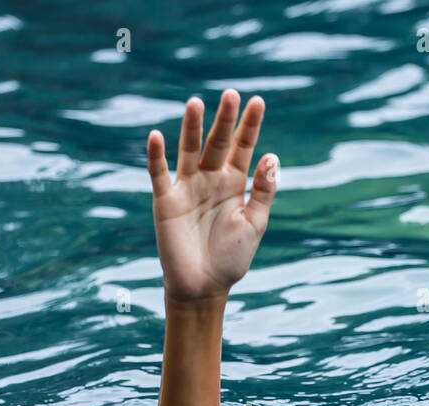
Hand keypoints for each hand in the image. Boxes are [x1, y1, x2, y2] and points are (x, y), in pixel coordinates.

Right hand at [146, 90, 277, 304]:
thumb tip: (272, 156)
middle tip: (231, 94)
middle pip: (218, 143)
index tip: (258, 101)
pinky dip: (156, 156)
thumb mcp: (255, 223)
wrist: (204, 288)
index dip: (250, 126)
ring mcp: (187, 188)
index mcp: (234, 184)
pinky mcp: (166, 201)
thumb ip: (263, 191)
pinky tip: (156, 135)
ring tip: (195, 103)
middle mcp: (210, 180)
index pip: (243, 148)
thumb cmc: (231, 258)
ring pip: (189, 151)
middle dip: (224, 120)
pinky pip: (159, 174)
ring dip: (191, 128)